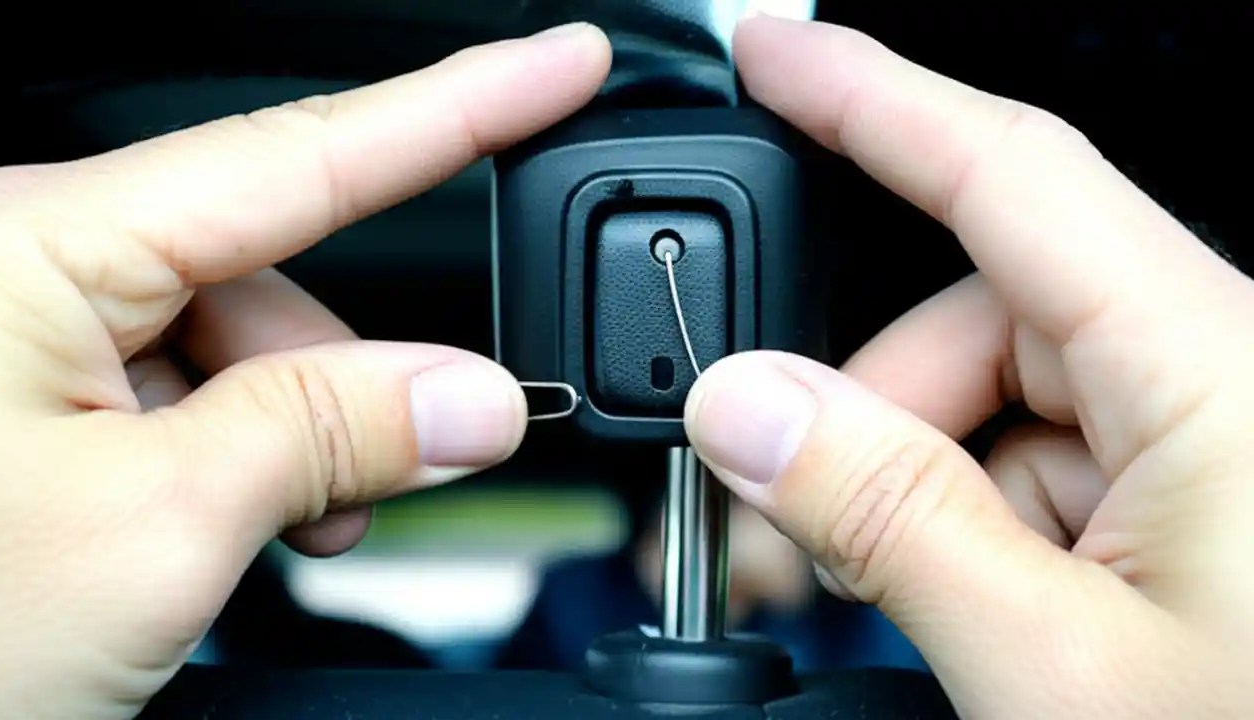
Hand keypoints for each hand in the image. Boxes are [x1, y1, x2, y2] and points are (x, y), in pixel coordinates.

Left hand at [0, 24, 609, 718]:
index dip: (455, 104)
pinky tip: (206, 521)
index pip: (300, 152)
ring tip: (263, 534)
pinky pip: (172, 379)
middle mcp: (10, 260)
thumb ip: (330, 434)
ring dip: (279, 433)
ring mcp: (8, 321)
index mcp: (25, 247)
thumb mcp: (156, 535)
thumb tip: (474, 395)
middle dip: (339, 379)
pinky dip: (221, 448)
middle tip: (366, 490)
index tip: (556, 61)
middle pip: (264, 271)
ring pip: (226, 337)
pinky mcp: (16, 382)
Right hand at [686, 15, 1252, 716]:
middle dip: (875, 403)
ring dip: (925, 479)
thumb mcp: (1051, 666)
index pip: (1010, 172)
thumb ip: (883, 518)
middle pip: (987, 309)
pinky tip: (975, 602)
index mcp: (1218, 373)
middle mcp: (1227, 376)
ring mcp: (1215, 435)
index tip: (774, 56)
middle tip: (799, 514)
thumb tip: (747, 407)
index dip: (873, 98)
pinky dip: (983, 515)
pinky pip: (1052, 455)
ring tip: (906, 598)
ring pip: (1008, 394)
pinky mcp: (1204, 491)